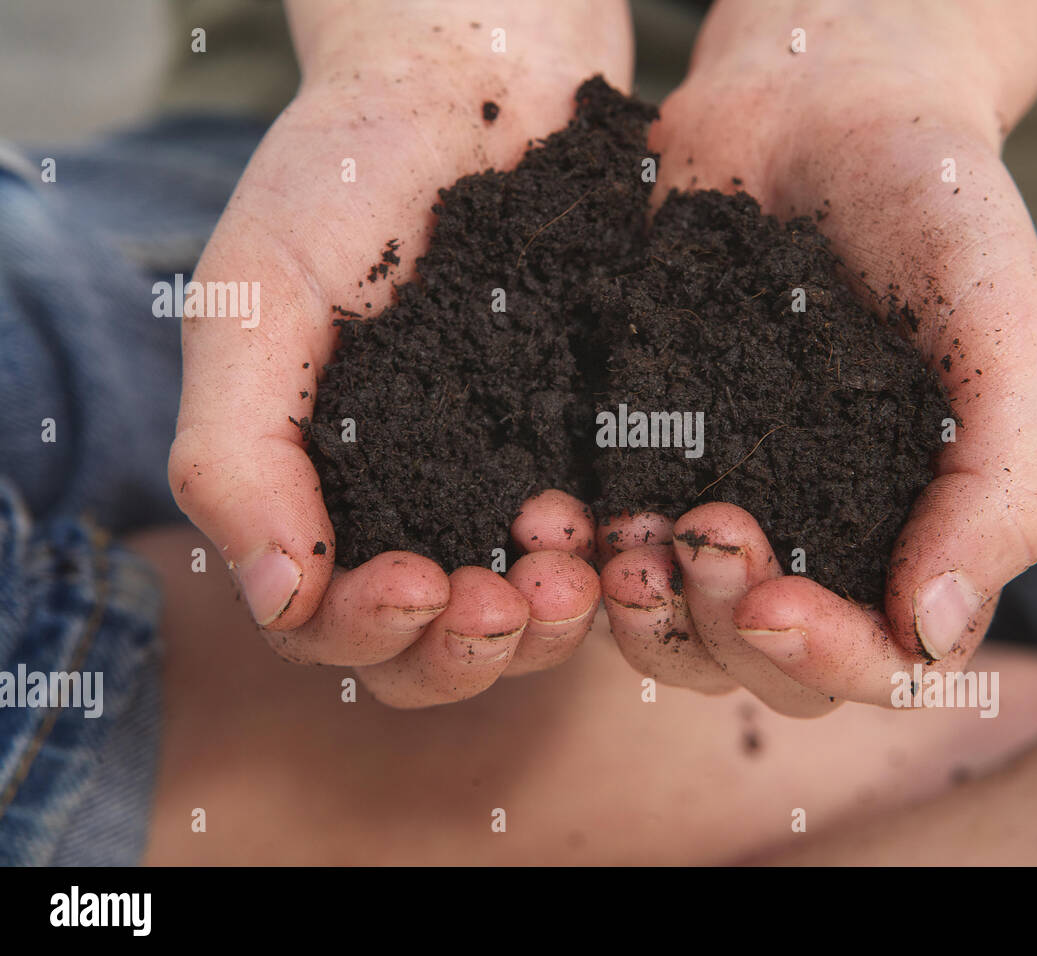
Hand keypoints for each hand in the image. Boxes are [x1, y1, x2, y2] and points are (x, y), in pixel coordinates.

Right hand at [169, 2, 630, 705]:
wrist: (476, 80)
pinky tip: (625, 528)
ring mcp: (513, 488)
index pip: (330, 625)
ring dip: (549, 627)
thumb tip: (275, 598)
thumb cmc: (346, 178)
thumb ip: (236, 451)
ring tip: (575, 565)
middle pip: (435, 656)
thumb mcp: (256, 299)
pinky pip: (613, 550)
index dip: (370, 632)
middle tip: (509, 599)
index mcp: (326, 494)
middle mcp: (420, 510)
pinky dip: (618, 565)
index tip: (418, 583)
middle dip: (470, 651)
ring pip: (530, 627)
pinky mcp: (596, 454)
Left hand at [600, 0, 1036, 714]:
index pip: (884, 663)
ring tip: (623, 540)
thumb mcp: (1004, 334)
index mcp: (916, 532)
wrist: (818, 103)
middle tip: (700, 532)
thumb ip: (999, 487)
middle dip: (726, 630)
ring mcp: (724, 503)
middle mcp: (819, 539)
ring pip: (678, 635)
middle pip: (768, 667)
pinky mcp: (642, 458)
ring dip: (646, 617)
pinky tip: (568, 510)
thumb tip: (937, 634)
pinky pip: (608, 553)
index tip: (772, 598)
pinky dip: (585, 560)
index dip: (828, 659)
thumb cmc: (937, 209)